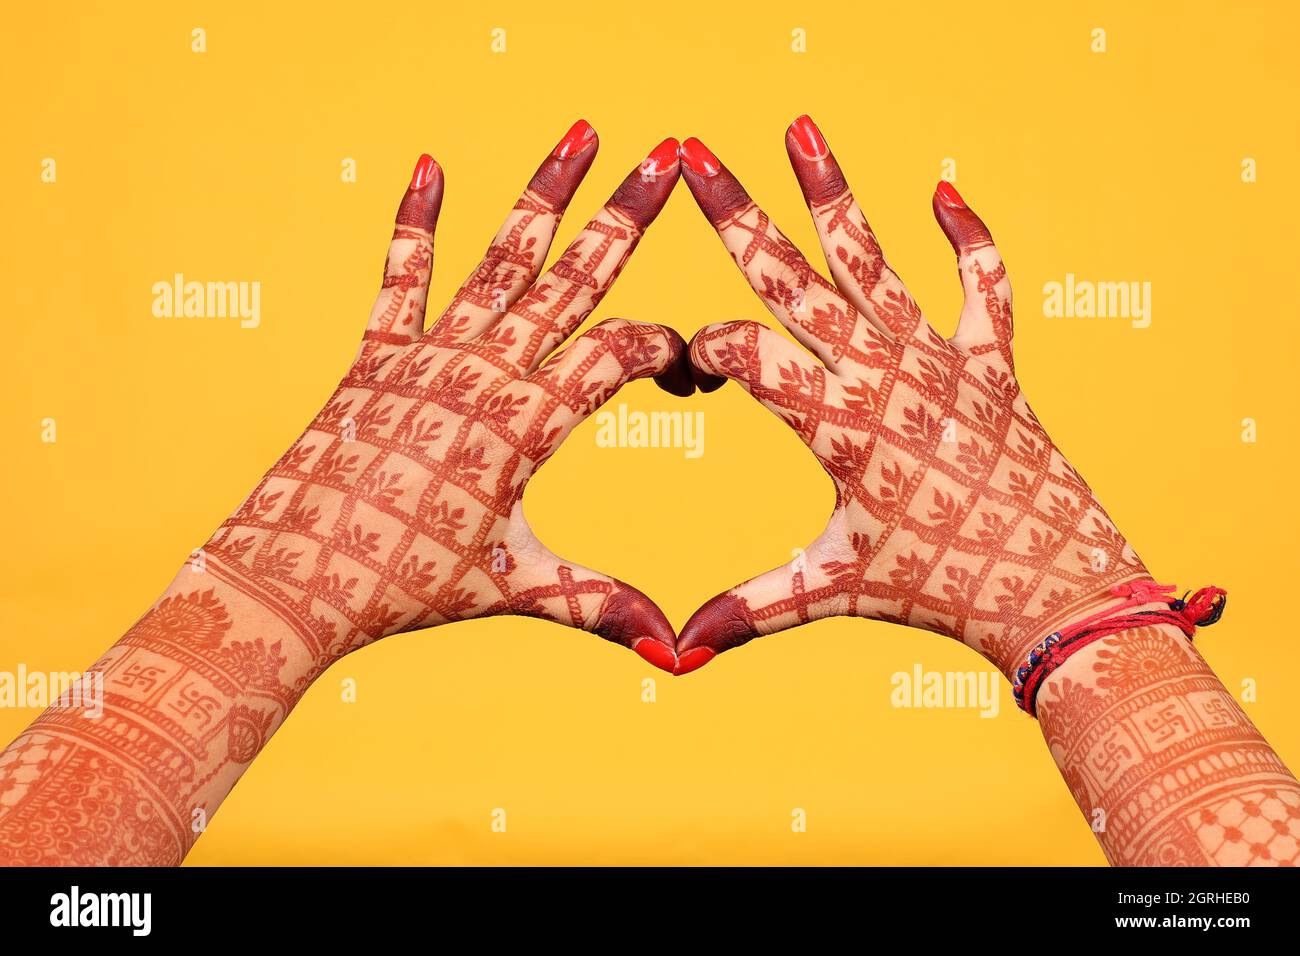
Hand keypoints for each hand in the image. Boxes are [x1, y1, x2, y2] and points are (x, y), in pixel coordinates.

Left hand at [209, 122, 691, 673]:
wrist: (297, 581)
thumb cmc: (409, 587)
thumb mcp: (519, 589)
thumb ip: (603, 605)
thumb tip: (678, 657)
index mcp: (528, 423)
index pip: (622, 350)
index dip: (669, 348)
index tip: (687, 373)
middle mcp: (484, 373)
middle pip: (573, 276)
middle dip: (626, 213)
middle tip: (668, 155)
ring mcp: (428, 357)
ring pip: (501, 258)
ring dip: (546, 193)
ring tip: (582, 132)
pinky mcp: (377, 358)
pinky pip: (401, 277)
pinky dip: (416, 221)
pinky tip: (429, 167)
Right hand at [673, 118, 1146, 676]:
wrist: (1048, 588)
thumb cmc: (935, 590)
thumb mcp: (832, 587)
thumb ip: (750, 608)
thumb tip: (678, 652)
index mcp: (834, 423)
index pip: (742, 351)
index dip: (701, 350)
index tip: (688, 377)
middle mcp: (882, 374)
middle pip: (791, 278)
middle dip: (734, 213)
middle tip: (692, 153)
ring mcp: (939, 360)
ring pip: (872, 259)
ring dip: (831, 192)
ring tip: (798, 129)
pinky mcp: (989, 363)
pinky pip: (981, 285)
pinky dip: (967, 238)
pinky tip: (945, 192)